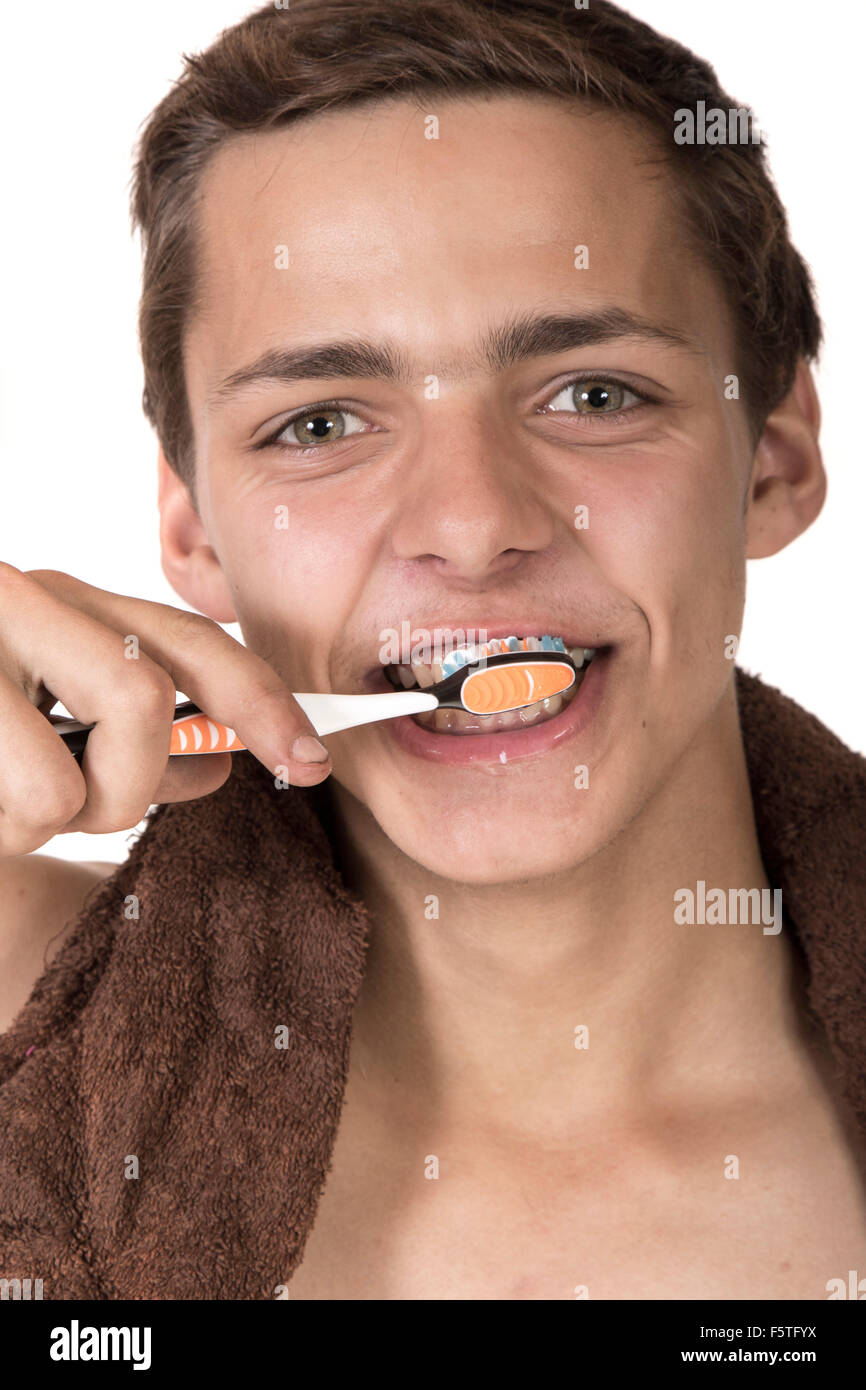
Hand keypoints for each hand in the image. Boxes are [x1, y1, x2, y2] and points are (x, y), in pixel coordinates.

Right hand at [0, 564, 330, 856]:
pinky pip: (28, 807)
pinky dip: (7, 831)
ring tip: (5, 799)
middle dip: (134, 786)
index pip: (188, 640)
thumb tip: (218, 763)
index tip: (310, 760)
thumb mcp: (54, 726)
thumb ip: (132, 737)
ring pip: (73, 786)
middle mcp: (18, 602)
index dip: (260, 701)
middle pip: (143, 700)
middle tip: (75, 804)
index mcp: (59, 603)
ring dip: (49, 822)